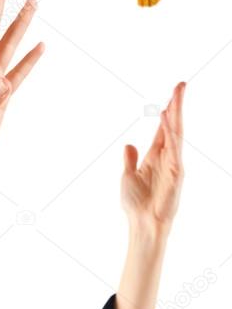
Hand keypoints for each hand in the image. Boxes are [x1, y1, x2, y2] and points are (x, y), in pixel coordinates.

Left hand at [122, 82, 185, 234]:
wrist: (142, 224)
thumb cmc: (136, 203)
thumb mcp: (128, 175)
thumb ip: (130, 159)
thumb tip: (129, 144)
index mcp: (156, 155)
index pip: (164, 128)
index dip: (168, 111)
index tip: (171, 95)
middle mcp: (167, 157)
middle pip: (173, 126)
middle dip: (177, 105)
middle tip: (181, 85)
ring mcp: (173, 165)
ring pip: (176, 134)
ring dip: (176, 114)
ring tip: (176, 95)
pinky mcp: (176, 175)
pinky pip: (174, 150)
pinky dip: (171, 135)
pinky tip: (167, 120)